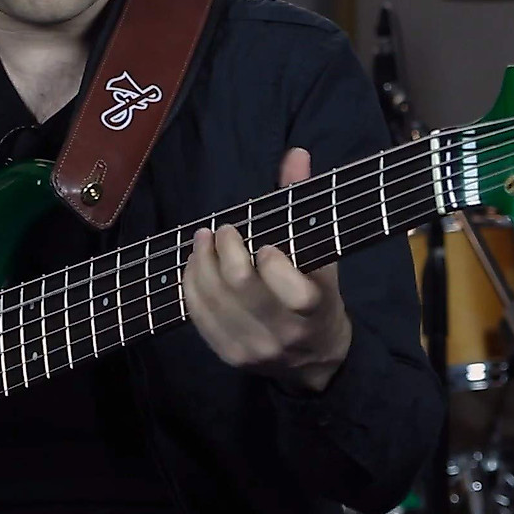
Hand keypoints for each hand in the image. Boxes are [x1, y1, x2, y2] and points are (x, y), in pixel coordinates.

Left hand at [182, 147, 351, 393]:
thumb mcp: (322, 255)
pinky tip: (195, 264)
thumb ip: (304, 204)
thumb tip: (296, 154)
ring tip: (203, 240)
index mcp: (314, 310)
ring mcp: (253, 348)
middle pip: (241, 286)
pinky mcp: (228, 355)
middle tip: (223, 231)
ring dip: (201, 261)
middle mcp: (283, 333)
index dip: (272, 263)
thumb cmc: (320, 296)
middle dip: (225, 249)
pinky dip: (191, 283)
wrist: (315, 360)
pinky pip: (198, 315)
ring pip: (213, 298)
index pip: (293, 291)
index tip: (265, 245)